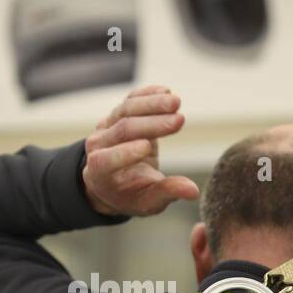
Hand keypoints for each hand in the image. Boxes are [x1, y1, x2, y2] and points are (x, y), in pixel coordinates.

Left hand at [82, 85, 199, 216]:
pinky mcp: (117, 115)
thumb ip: (167, 193)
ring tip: (176, 102)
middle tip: (179, 120)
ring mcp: (106, 127)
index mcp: (100, 171)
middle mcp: (98, 146)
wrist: (117, 179)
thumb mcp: (149, 202)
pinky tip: (166, 90)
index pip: (107, 159)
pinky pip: (130, 100)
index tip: (148, 147)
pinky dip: (147, 94)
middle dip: (151, 124)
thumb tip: (193, 191)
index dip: (124, 153)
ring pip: (126, 110)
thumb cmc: (134, 194)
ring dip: (152, 104)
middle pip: (123, 129)